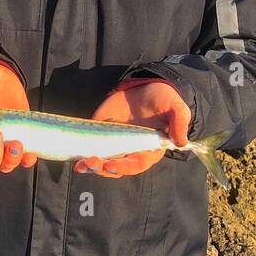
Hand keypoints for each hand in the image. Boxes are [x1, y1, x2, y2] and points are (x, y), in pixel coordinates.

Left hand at [74, 81, 191, 178]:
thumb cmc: (163, 100)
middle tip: (90, 162)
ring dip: (90, 165)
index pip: (135, 164)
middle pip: (114, 168)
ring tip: (81, 163)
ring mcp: (113, 144)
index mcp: (148, 151)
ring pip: (100, 162)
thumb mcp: (175, 107)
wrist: (145, 86)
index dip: (123, 167)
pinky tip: (74, 156)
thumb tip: (182, 141)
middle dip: (101, 168)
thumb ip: (179, 122)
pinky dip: (81, 153)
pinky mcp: (100, 134)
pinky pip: (89, 147)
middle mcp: (129, 152)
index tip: (111, 165)